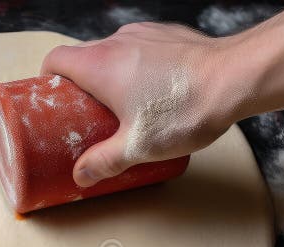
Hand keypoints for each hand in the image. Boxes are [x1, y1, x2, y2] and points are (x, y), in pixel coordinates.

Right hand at [41, 22, 241, 186]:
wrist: (236, 77)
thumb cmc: (184, 109)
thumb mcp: (137, 146)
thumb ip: (104, 162)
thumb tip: (81, 175)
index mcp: (99, 64)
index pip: (55, 60)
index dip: (47, 79)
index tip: (51, 100)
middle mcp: (117, 41)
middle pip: (83, 56)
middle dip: (80, 84)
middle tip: (87, 114)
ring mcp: (145, 34)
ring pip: (114, 51)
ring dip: (111, 75)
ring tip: (124, 105)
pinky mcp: (169, 35)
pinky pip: (142, 48)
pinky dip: (138, 66)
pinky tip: (155, 91)